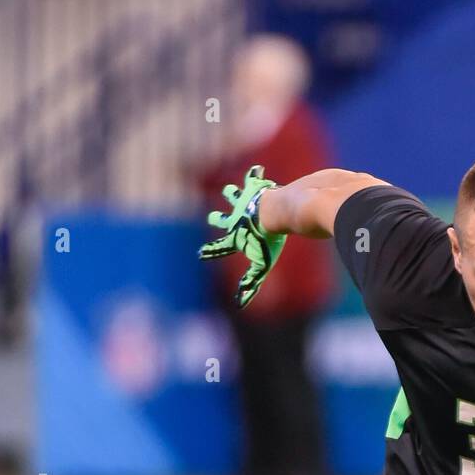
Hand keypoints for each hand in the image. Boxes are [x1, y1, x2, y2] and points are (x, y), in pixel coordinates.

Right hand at [198, 164, 286, 307]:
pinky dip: (256, 175)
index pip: (221, 247)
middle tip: (212, 218)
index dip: (211, 251)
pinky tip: (258, 170)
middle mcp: (236, 217)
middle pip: (223, 219)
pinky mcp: (254, 187)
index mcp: (236, 236)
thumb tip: (241, 304)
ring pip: (234, 196)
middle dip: (217, 220)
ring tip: (229, 192)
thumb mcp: (261, 264)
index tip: (201, 254)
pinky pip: (254, 179)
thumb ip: (250, 283)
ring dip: (232, 195)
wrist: (273, 213)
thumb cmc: (268, 240)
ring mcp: (244, 201)